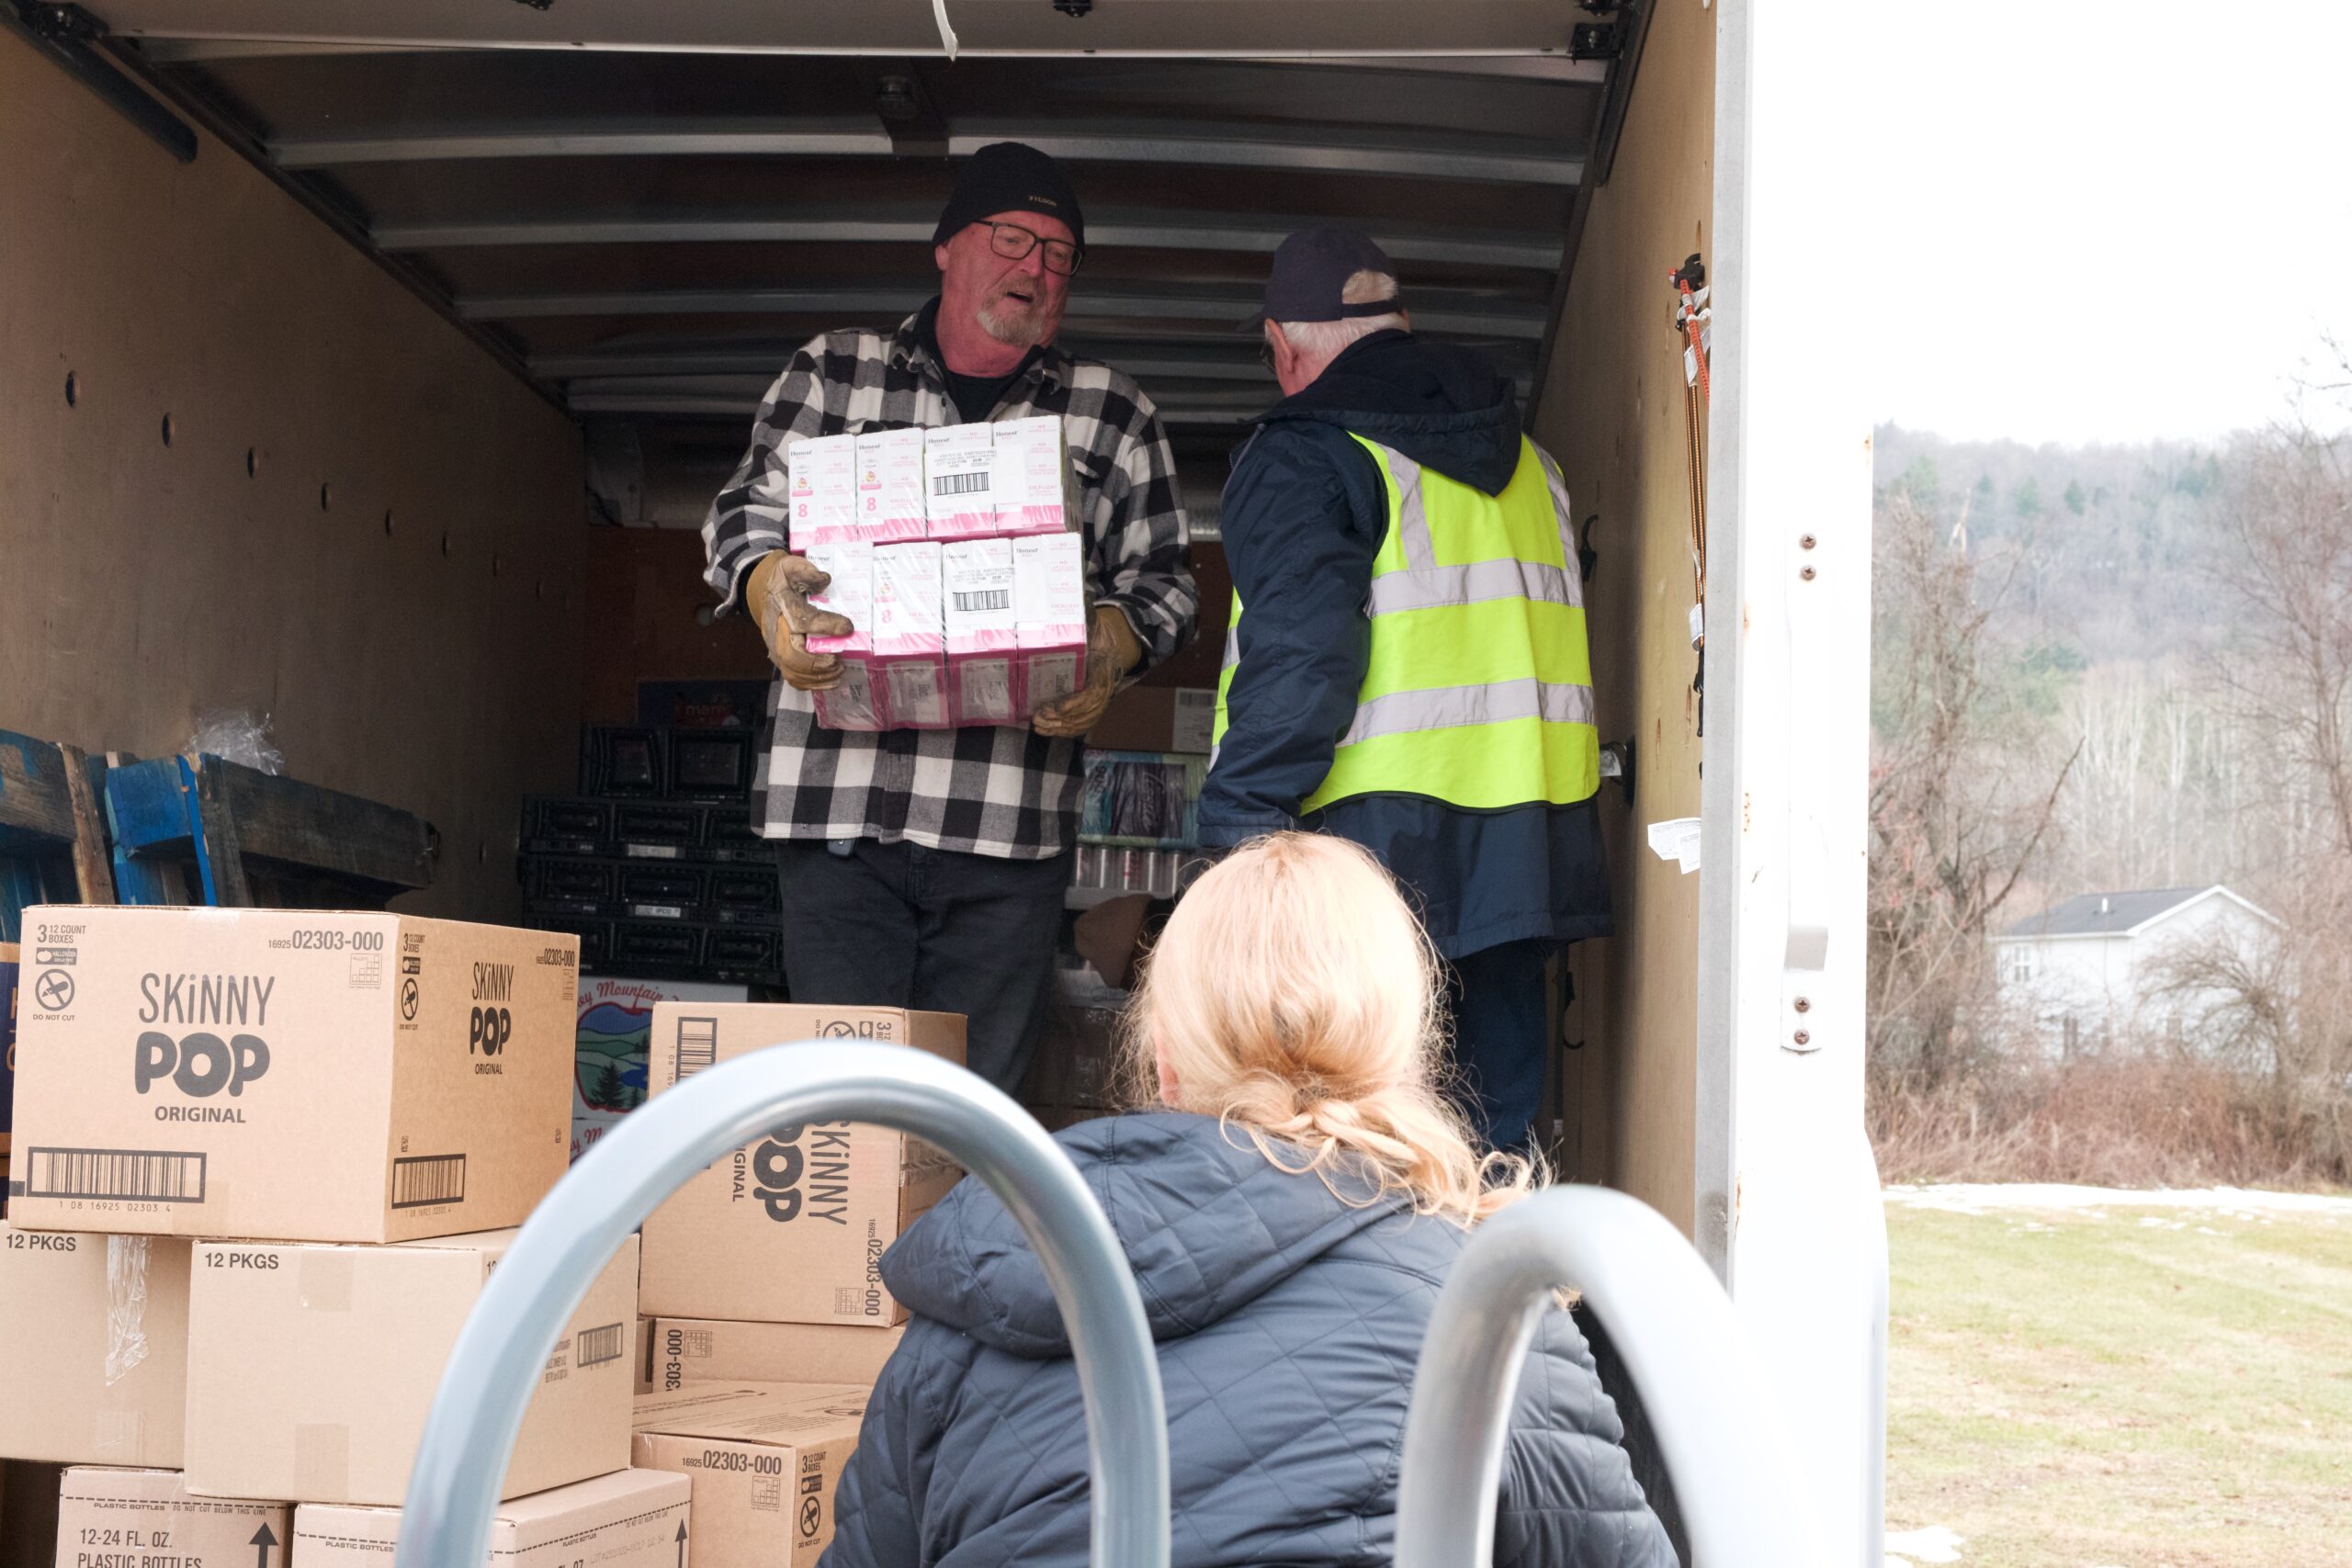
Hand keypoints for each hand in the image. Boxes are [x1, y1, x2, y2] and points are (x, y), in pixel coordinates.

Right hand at [747, 551, 853, 691]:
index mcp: (783, 606)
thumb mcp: (792, 566)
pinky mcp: (781, 657)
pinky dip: (812, 684)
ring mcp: (776, 646)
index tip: (848, 626)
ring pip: (792, 671)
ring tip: (839, 670)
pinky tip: (830, 680)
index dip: (827, 625)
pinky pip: (793, 677)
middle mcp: (777, 630)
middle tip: (839, 661)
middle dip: (818, 663)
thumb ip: (807, 571)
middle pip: (792, 655)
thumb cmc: (784, 579)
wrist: (765, 591)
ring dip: (817, 676)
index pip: (803, 620)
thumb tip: (825, 580)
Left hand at [1032, 605, 1141, 736]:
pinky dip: (1065, 731)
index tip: (1055, 707)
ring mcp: (1100, 700)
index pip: (1092, 693)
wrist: (1114, 646)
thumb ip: (1086, 615)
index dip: (1074, 703)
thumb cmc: (1098, 634)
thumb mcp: (1093, 622)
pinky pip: (1082, 724)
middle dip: (1062, 719)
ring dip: (1060, 728)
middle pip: (1085, 712)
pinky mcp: (1093, 707)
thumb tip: (1077, 597)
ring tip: (1039, 726)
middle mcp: (1105, 688)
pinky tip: (1047, 730)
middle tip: (1038, 717)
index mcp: (1104, 669)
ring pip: (1083, 721)